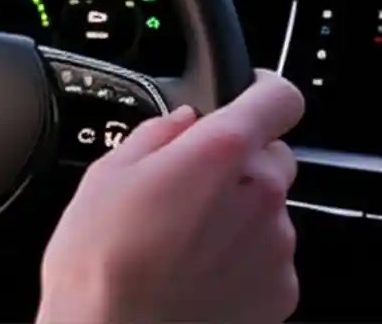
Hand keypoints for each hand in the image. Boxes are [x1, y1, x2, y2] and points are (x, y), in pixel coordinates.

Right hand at [38, 70, 304, 323]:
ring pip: (268, 209)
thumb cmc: (101, 263)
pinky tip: (197, 272)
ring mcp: (275, 246)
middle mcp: (262, 194)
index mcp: (221, 152)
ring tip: (182, 241)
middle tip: (188, 187)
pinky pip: (268, 257)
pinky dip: (242, 259)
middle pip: (272, 155)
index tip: (251, 94)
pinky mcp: (280, 290)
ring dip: (237, 213)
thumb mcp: (107, 174)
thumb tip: (180, 123)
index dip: (264, 90)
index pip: (279, 97)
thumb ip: (157, 134)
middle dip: (237, 162)